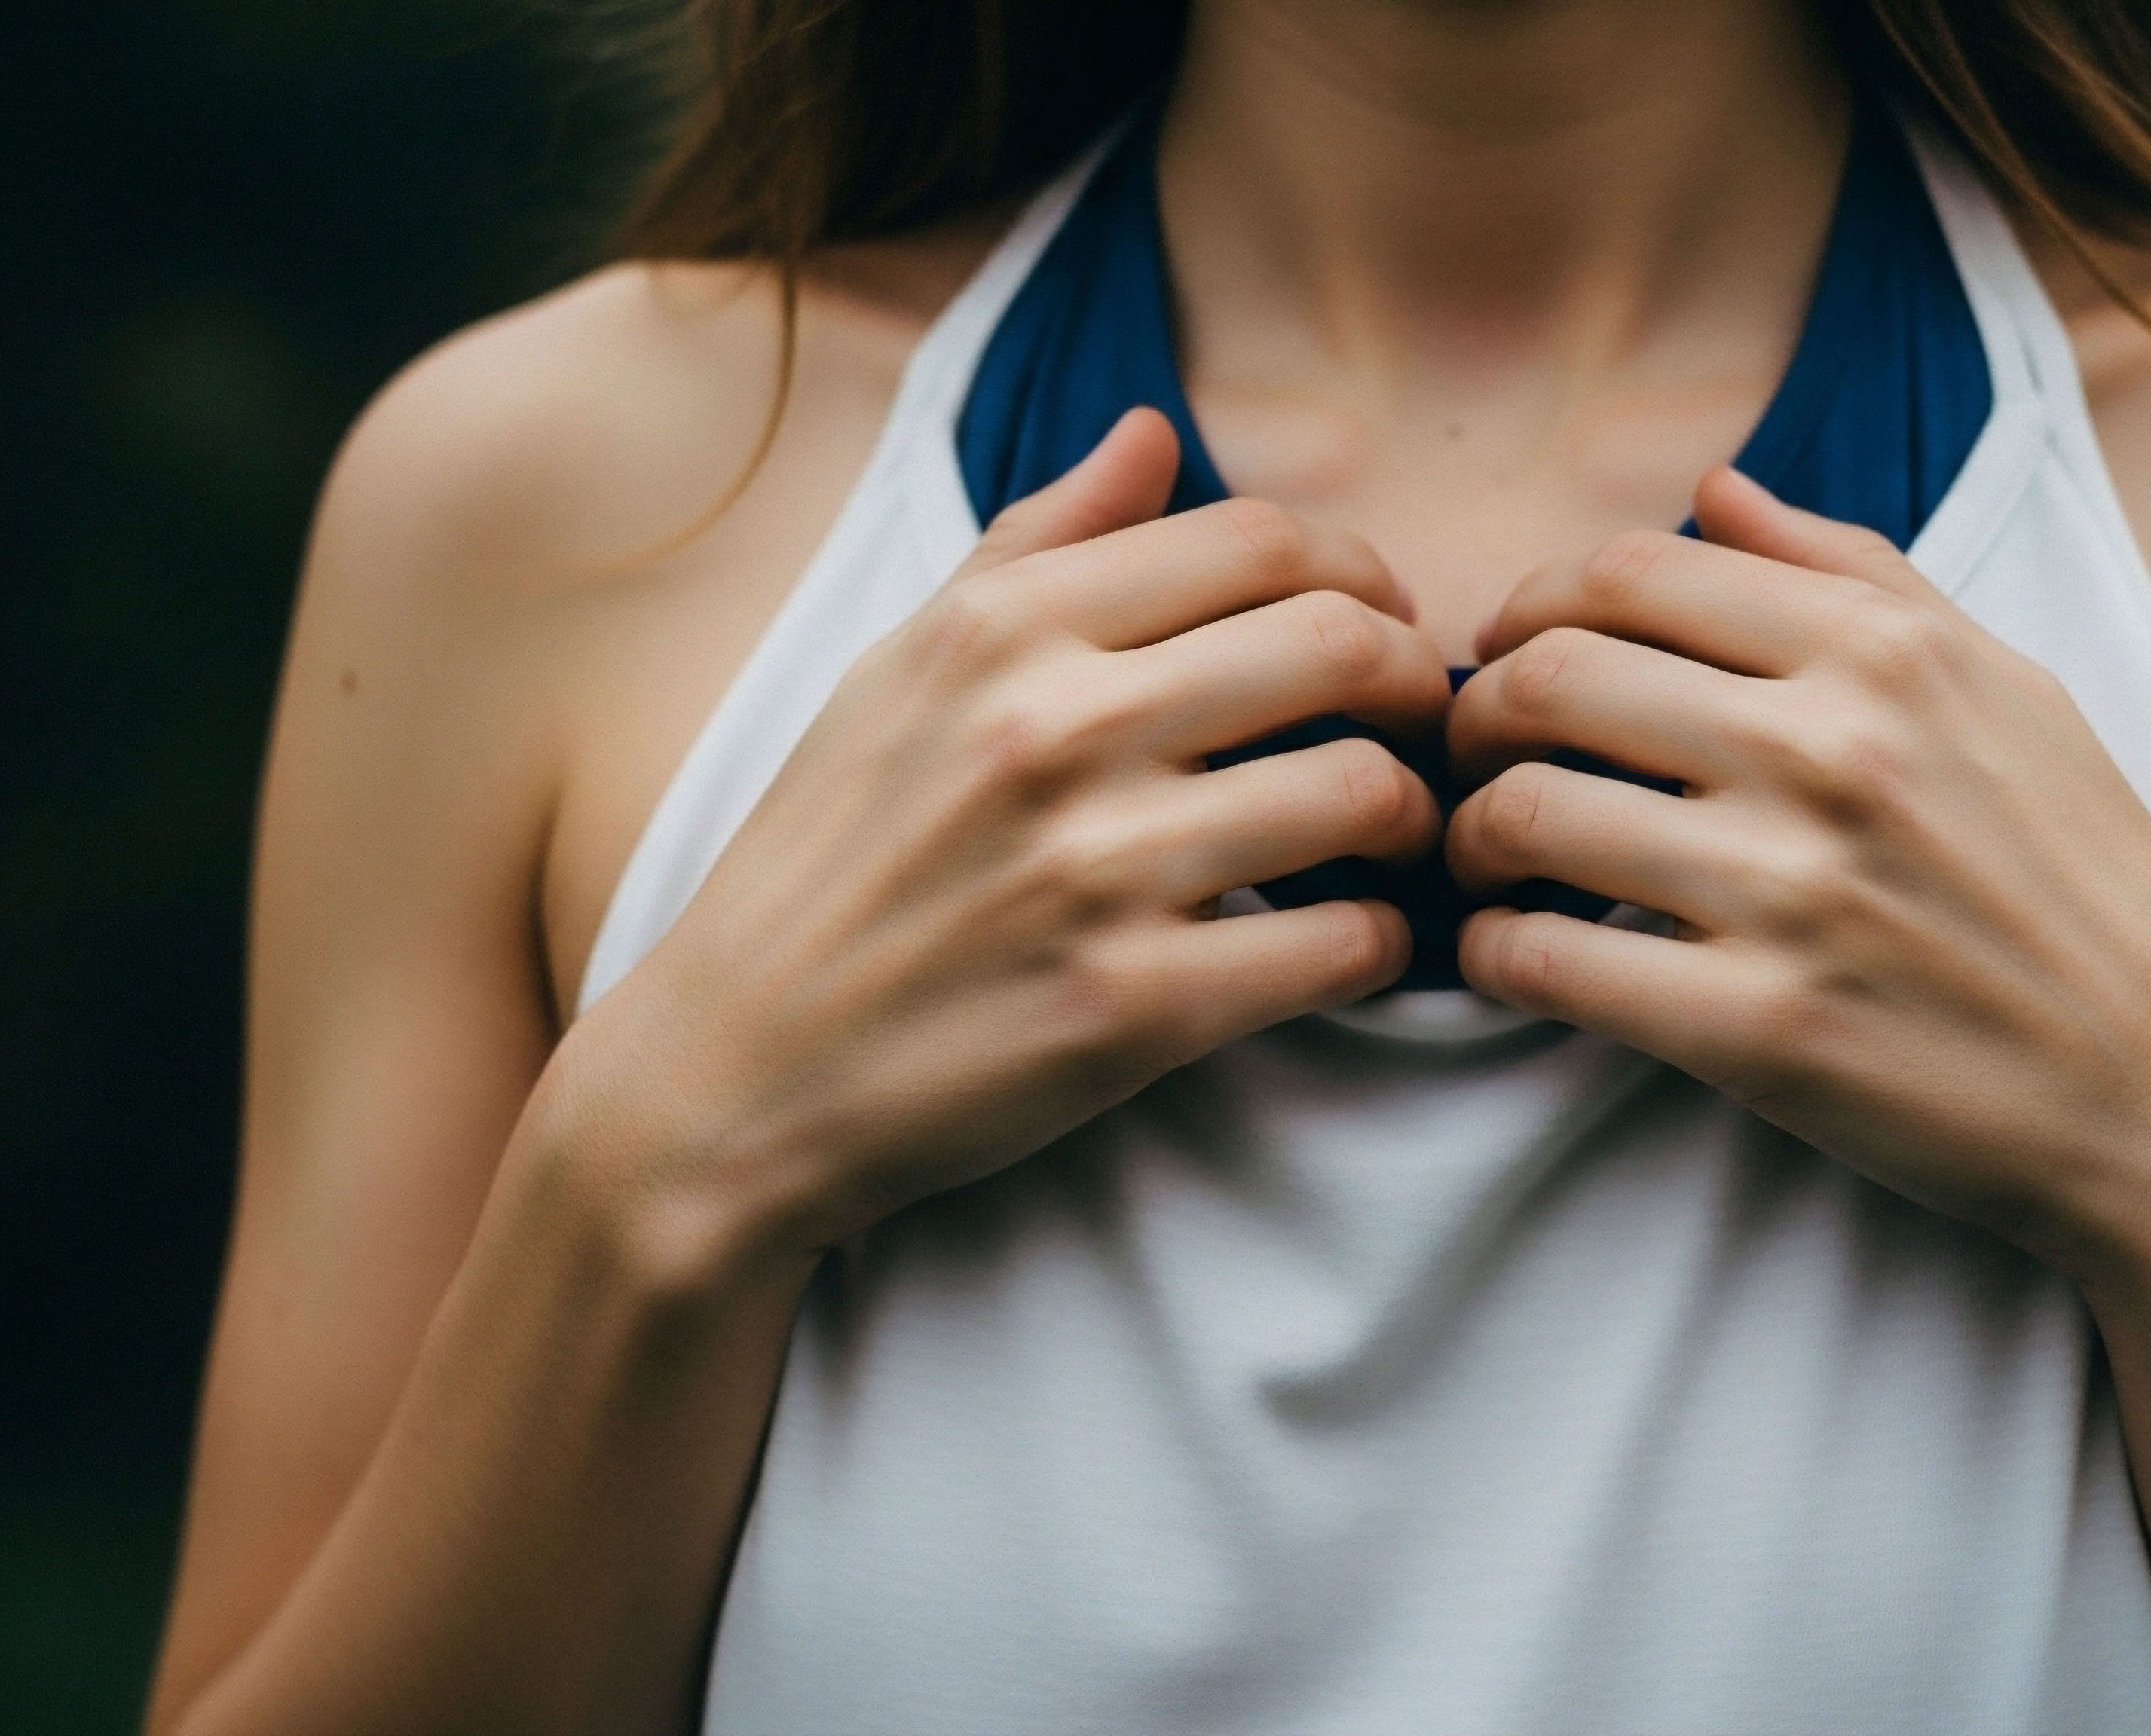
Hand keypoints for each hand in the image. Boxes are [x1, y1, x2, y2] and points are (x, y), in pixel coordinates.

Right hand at [526, 410, 1448, 1266]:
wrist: (730, 1073)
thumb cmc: (828, 862)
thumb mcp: (899, 672)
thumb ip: (1036, 542)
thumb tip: (1153, 425)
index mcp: (1001, 628)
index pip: (1261, 539)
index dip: (1359, 575)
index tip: (1376, 624)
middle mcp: (1052, 727)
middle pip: (1341, 644)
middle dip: (1416, 682)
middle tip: (1420, 727)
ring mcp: (1095, 871)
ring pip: (1366, 793)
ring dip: (1411, 817)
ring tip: (1394, 839)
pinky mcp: (1132, 1010)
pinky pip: (1342, 946)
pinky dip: (1378, 944)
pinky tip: (1350, 944)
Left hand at [1441, 469, 2150, 1291]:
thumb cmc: (2088, 884)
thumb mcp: (2010, 693)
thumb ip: (1858, 576)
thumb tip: (1716, 487)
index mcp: (1886, 654)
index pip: (1631, 571)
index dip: (1532, 604)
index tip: (1511, 653)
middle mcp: (1833, 751)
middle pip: (1548, 676)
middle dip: (1473, 712)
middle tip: (1469, 757)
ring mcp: (1794, 891)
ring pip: (1522, 813)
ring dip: (1463, 835)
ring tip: (1479, 860)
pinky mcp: (1759, 1029)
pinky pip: (1545, 962)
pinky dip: (1492, 956)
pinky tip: (1509, 957)